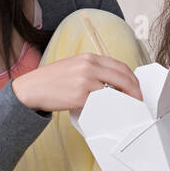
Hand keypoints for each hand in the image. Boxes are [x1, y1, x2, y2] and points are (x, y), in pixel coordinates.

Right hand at [12, 53, 144, 112]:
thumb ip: (93, 70)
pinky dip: (110, 108)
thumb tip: (114, 83)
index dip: (132, 78)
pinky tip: (112, 112)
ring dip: (124, 101)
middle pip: (122, 77)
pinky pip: (102, 103)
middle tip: (138, 100)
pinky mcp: (81, 96)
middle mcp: (89, 66)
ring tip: (127, 108)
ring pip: (115, 91)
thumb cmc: (52, 81)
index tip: (136, 88)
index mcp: (89, 57)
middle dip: (134, 90)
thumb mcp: (74, 66)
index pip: (120, 66)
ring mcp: (85, 80)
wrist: (31, 89)